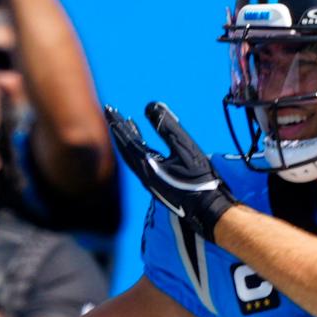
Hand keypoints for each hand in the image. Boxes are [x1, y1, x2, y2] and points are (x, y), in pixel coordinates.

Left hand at [106, 102, 235, 241]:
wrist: (207, 210)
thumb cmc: (198, 180)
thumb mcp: (184, 147)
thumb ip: (167, 127)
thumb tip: (150, 106)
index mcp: (146, 165)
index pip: (127, 139)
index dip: (118, 122)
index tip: (109, 108)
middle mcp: (143, 175)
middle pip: (125, 149)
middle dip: (120, 130)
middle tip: (112, 114)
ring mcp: (150, 183)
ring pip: (133, 158)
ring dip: (129, 141)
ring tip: (129, 127)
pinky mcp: (158, 186)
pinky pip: (141, 164)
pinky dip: (138, 152)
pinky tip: (146, 149)